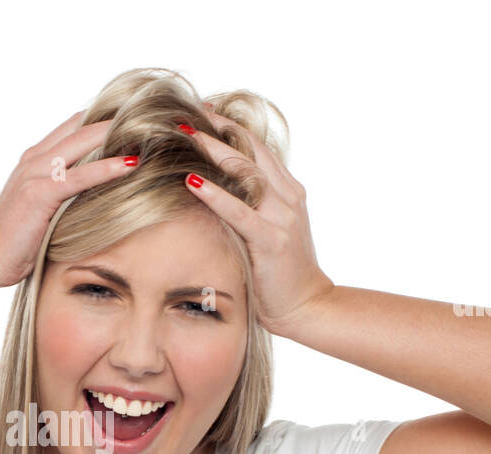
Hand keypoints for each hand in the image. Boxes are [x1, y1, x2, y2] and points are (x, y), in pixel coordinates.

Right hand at [0, 110, 138, 287]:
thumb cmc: (14, 240)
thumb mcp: (44, 208)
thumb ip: (65, 193)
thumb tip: (97, 194)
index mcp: (37, 157)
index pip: (77, 125)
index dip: (107, 116)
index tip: (142, 114)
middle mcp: (36, 158)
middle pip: (84, 125)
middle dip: (121, 117)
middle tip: (158, 114)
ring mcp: (36, 172)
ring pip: (83, 142)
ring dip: (120, 134)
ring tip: (154, 128)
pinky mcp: (39, 193)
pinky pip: (79, 176)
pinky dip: (107, 168)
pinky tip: (132, 163)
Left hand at [182, 108, 334, 334]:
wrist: (307, 305)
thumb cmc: (281, 272)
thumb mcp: (269, 229)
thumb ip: (253, 206)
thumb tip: (217, 189)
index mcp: (288, 191)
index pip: (257, 147)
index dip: (230, 126)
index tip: (202, 110)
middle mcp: (288, 197)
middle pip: (250, 150)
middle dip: (217, 129)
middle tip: (186, 113)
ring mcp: (282, 217)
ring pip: (246, 172)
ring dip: (212, 150)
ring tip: (183, 134)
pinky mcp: (272, 240)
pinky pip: (239, 212)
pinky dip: (215, 194)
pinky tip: (192, 182)